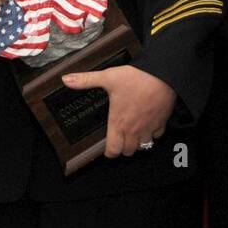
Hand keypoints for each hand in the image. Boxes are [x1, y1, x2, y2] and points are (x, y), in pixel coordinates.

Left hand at [61, 65, 176, 156]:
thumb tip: (66, 80)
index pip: (113, 150)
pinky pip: (157, 136)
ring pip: (143, 147)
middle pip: (128, 152)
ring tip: (132, 133)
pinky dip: (152, 134)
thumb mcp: (107, 77)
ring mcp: (148, 128)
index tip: (107, 146)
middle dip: (122, 148)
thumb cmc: (135, 78)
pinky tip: (147, 124)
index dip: (109, 151)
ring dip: (137, 143)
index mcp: (119, 122)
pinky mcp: (161, 123)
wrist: (162, 75)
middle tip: (119, 138)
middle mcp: (133, 129)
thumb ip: (86, 80)